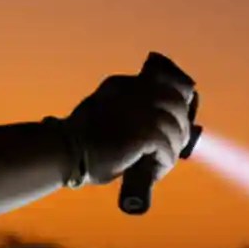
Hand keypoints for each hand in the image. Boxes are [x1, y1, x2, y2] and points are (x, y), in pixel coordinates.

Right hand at [65, 66, 194, 185]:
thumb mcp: (112, 116)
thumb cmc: (87, 143)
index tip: (184, 112)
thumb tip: (176, 120)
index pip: (168, 80)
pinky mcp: (144, 132)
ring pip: (176, 128)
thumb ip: (138, 111)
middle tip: (169, 147)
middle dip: (180, 127)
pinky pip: (167, 147)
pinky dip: (164, 161)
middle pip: (176, 103)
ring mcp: (140, 110)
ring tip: (157, 161)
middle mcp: (134, 90)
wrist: (64, 153)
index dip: (182, 95)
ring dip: (171, 149)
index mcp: (125, 84)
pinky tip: (152, 168)